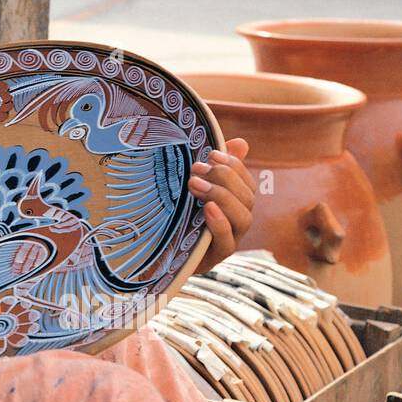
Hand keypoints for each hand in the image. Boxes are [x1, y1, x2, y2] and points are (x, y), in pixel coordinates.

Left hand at [189, 137, 255, 276]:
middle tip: (196, 169)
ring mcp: (227, 241)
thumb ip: (215, 166)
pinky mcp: (214, 257)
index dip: (235, 166)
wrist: (154, 249)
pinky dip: (220, 224)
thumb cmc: (177, 212)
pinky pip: (228, 243)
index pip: (248, 183)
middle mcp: (235, 222)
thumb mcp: (192, 185)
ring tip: (195, 184)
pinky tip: (208, 209)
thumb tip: (241, 143)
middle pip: (248, 199)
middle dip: (224, 179)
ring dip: (222, 197)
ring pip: (243, 219)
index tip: (212, 154)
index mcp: (234, 204)